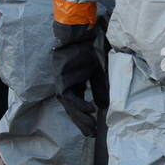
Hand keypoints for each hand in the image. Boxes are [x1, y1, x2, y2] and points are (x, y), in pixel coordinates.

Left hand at [52, 19, 108, 138]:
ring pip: (68, 104)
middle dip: (81, 122)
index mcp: (74, 81)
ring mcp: (62, 79)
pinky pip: (69, 95)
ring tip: (91, 128)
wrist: (79, 30)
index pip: (77, 104)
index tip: (92, 129)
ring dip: (79, 117)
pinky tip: (91, 110)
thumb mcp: (98, 70)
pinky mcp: (61, 75)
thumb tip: (103, 106)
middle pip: (71, 108)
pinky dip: (80, 104)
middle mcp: (66, 82)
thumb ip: (99, 88)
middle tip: (91, 134)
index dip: (83, 117)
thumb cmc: (89, 46)